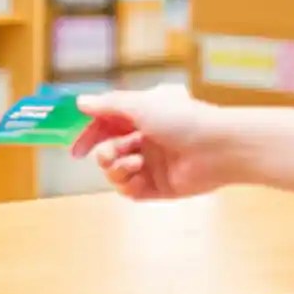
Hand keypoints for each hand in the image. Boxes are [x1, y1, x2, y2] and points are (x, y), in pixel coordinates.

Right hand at [70, 84, 227, 199]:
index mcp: (141, 118)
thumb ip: (108, 105)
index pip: (105, 127)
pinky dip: (128, 184)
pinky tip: (140, 175)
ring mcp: (151, 165)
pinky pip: (129, 191)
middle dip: (104, 154)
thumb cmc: (183, 119)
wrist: (217, 148)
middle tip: (115, 152)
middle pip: (106, 152)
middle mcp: (145, 141)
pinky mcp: (158, 188)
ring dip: (117, 168)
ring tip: (136, 163)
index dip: (88, 137)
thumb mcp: (140, 104)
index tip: (76, 149)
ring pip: (115, 173)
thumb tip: (80, 102)